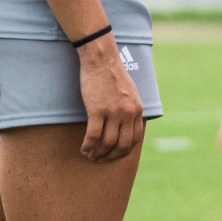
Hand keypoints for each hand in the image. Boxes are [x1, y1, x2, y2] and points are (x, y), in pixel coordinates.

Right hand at [77, 35, 144, 162]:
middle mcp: (128, 113)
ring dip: (97, 153)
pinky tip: (83, 149)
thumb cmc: (113, 75)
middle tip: (100, 160)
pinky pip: (93, 136)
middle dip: (111, 156)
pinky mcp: (97, 110)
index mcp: (137, 110)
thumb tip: (128, 124)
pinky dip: (88, 146)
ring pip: (107, 143)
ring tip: (90, 155)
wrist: (102, 60)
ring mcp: (114, 112)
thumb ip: (131, 109)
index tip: (114, 156)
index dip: (124, 151)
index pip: (135, 139)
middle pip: (122, 144)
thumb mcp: (131, 93)